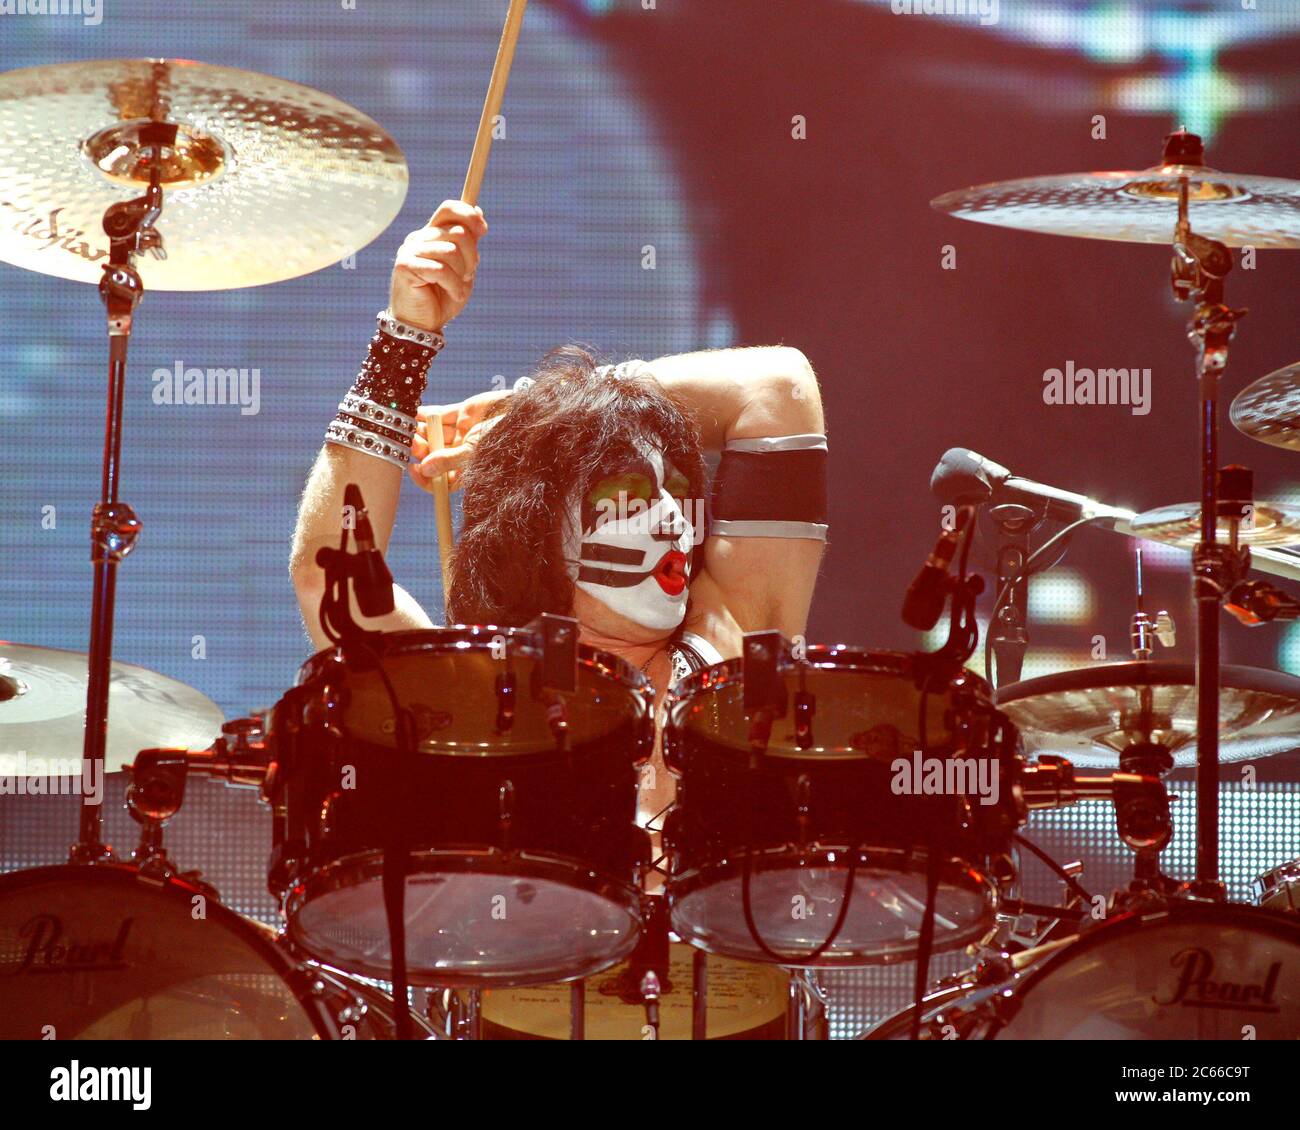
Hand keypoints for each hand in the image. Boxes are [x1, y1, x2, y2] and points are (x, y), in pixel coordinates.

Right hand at [390, 200, 488, 330]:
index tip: (484, 230)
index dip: (469, 215)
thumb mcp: (464, 268)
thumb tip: (478, 211)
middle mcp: (418, 238)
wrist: (423, 325)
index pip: (448, 209)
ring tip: (457, 288)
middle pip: (457, 231)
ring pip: (451, 250)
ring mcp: (409, 250)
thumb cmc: (443, 298)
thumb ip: (469, 243)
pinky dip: (454, 285)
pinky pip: (440, 269)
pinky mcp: (405, 266)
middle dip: (472, 256)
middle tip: (468, 275)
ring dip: (462, 274)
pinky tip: (453, 294)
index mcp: (431, 235)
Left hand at [409, 388, 511, 491]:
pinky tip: (416, 412)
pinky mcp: (463, 413)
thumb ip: (447, 460)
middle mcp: (461, 452)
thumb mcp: (473, 452)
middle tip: (411, 440)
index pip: (440, 479)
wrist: (521, 412)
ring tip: (410, 424)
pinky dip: (426, 414)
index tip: (413, 468)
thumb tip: (424, 470)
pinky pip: (440, 414)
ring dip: (420, 430)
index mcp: (466, 469)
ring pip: (434, 433)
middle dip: (420, 448)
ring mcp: (461, 432)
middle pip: (432, 454)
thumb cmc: (502, 438)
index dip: (424, 477)